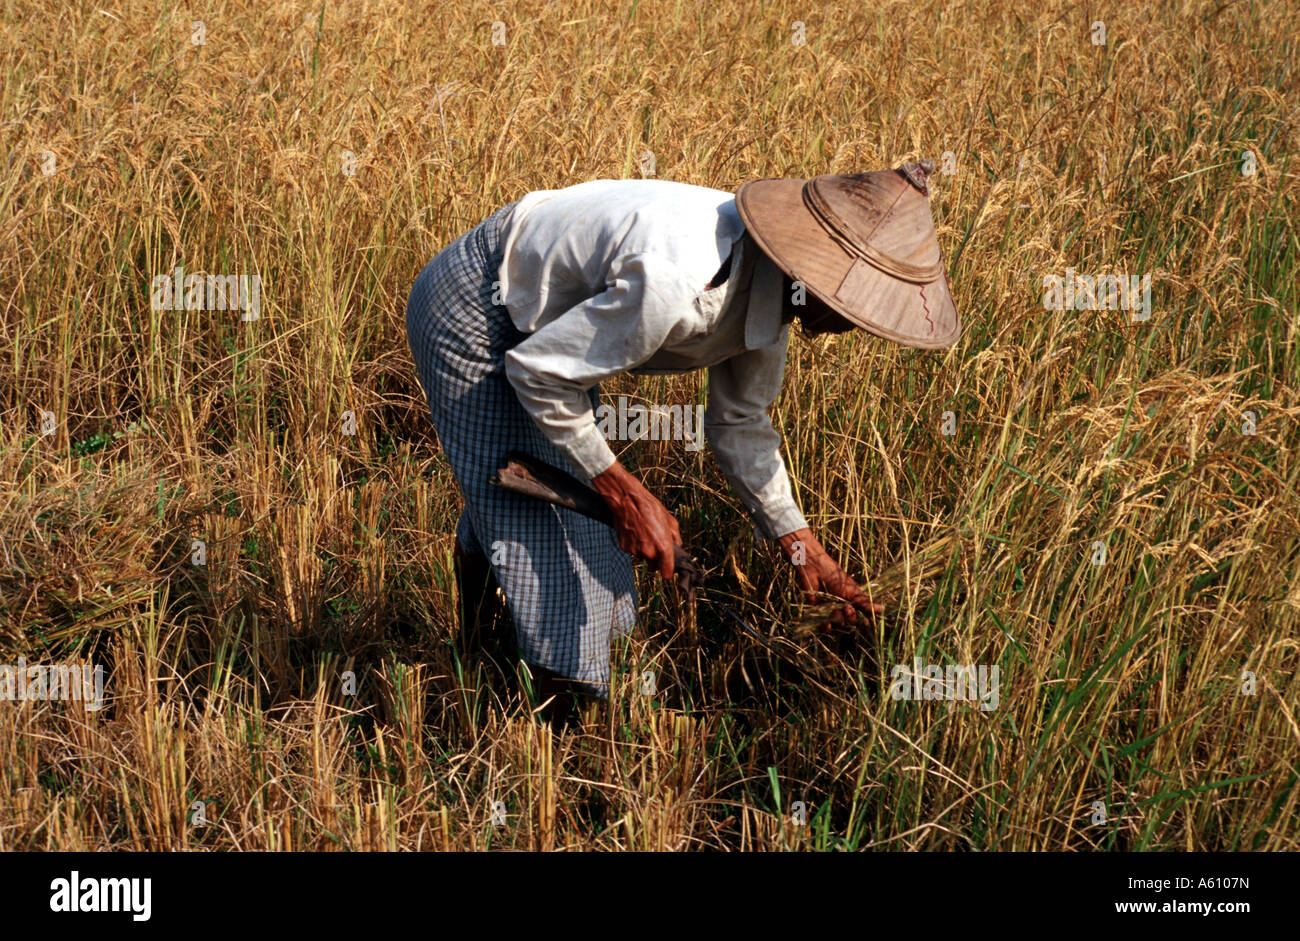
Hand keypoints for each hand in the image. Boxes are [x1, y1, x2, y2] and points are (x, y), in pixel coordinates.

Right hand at [592, 460, 682, 579]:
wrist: (628, 501)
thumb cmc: (650, 508)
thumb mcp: (670, 520)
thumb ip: (676, 537)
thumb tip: (677, 546)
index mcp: (663, 547)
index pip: (667, 573)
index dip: (667, 571)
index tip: (667, 568)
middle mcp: (649, 552)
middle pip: (653, 567)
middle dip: (655, 560)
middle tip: (655, 544)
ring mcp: (636, 551)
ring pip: (642, 556)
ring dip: (644, 549)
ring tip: (643, 532)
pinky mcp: (625, 547)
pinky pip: (632, 550)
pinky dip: (634, 543)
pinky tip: (634, 531)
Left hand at [777, 527, 881, 628]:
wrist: (816, 570)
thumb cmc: (835, 577)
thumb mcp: (852, 590)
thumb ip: (865, 602)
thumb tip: (882, 609)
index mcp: (852, 603)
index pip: (859, 617)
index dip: (859, 618)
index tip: (858, 613)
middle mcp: (842, 609)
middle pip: (849, 623)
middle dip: (849, 618)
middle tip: (847, 608)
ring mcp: (830, 611)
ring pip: (837, 626)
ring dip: (837, 620)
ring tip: (834, 610)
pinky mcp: (818, 613)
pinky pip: (824, 628)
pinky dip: (826, 628)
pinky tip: (827, 624)